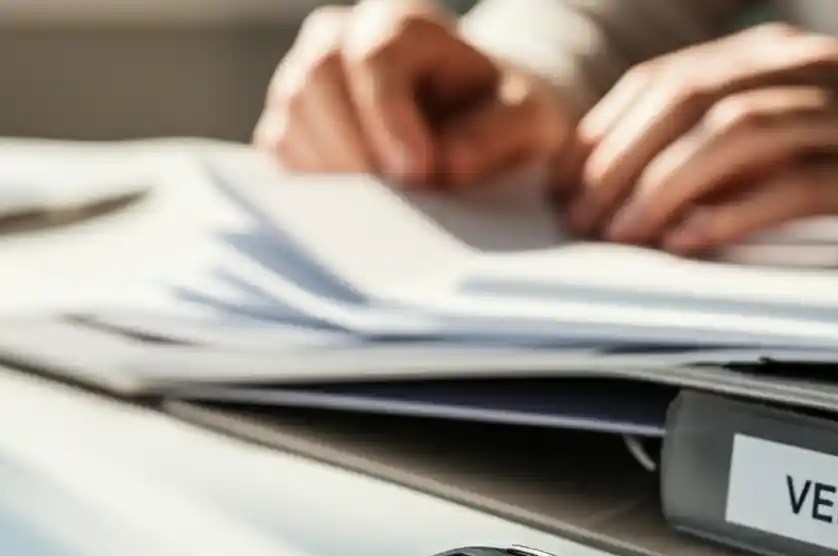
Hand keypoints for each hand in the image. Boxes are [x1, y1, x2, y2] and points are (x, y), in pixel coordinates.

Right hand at [254, 0, 572, 187]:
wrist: (481, 127)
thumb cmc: (503, 116)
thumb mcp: (529, 118)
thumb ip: (499, 132)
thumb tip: (445, 167)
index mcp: (402, 24)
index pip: (376, 56)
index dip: (389, 116)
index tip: (418, 172)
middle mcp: (341, 40)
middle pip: (314, 80)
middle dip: (350, 149)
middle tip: (387, 207)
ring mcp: (306, 82)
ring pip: (289, 119)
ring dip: (329, 176)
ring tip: (375, 219)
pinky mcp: (291, 127)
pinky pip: (279, 155)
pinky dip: (310, 189)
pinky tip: (351, 217)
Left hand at [554, 23, 837, 253]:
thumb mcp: (810, 124)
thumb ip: (741, 140)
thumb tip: (656, 186)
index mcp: (779, 55)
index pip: (667, 80)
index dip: (605, 129)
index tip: (565, 178)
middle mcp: (804, 72)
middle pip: (685, 101)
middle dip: (616, 159)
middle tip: (578, 215)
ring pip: (728, 138)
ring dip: (660, 186)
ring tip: (619, 234)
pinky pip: (788, 187)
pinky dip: (730, 214)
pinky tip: (689, 241)